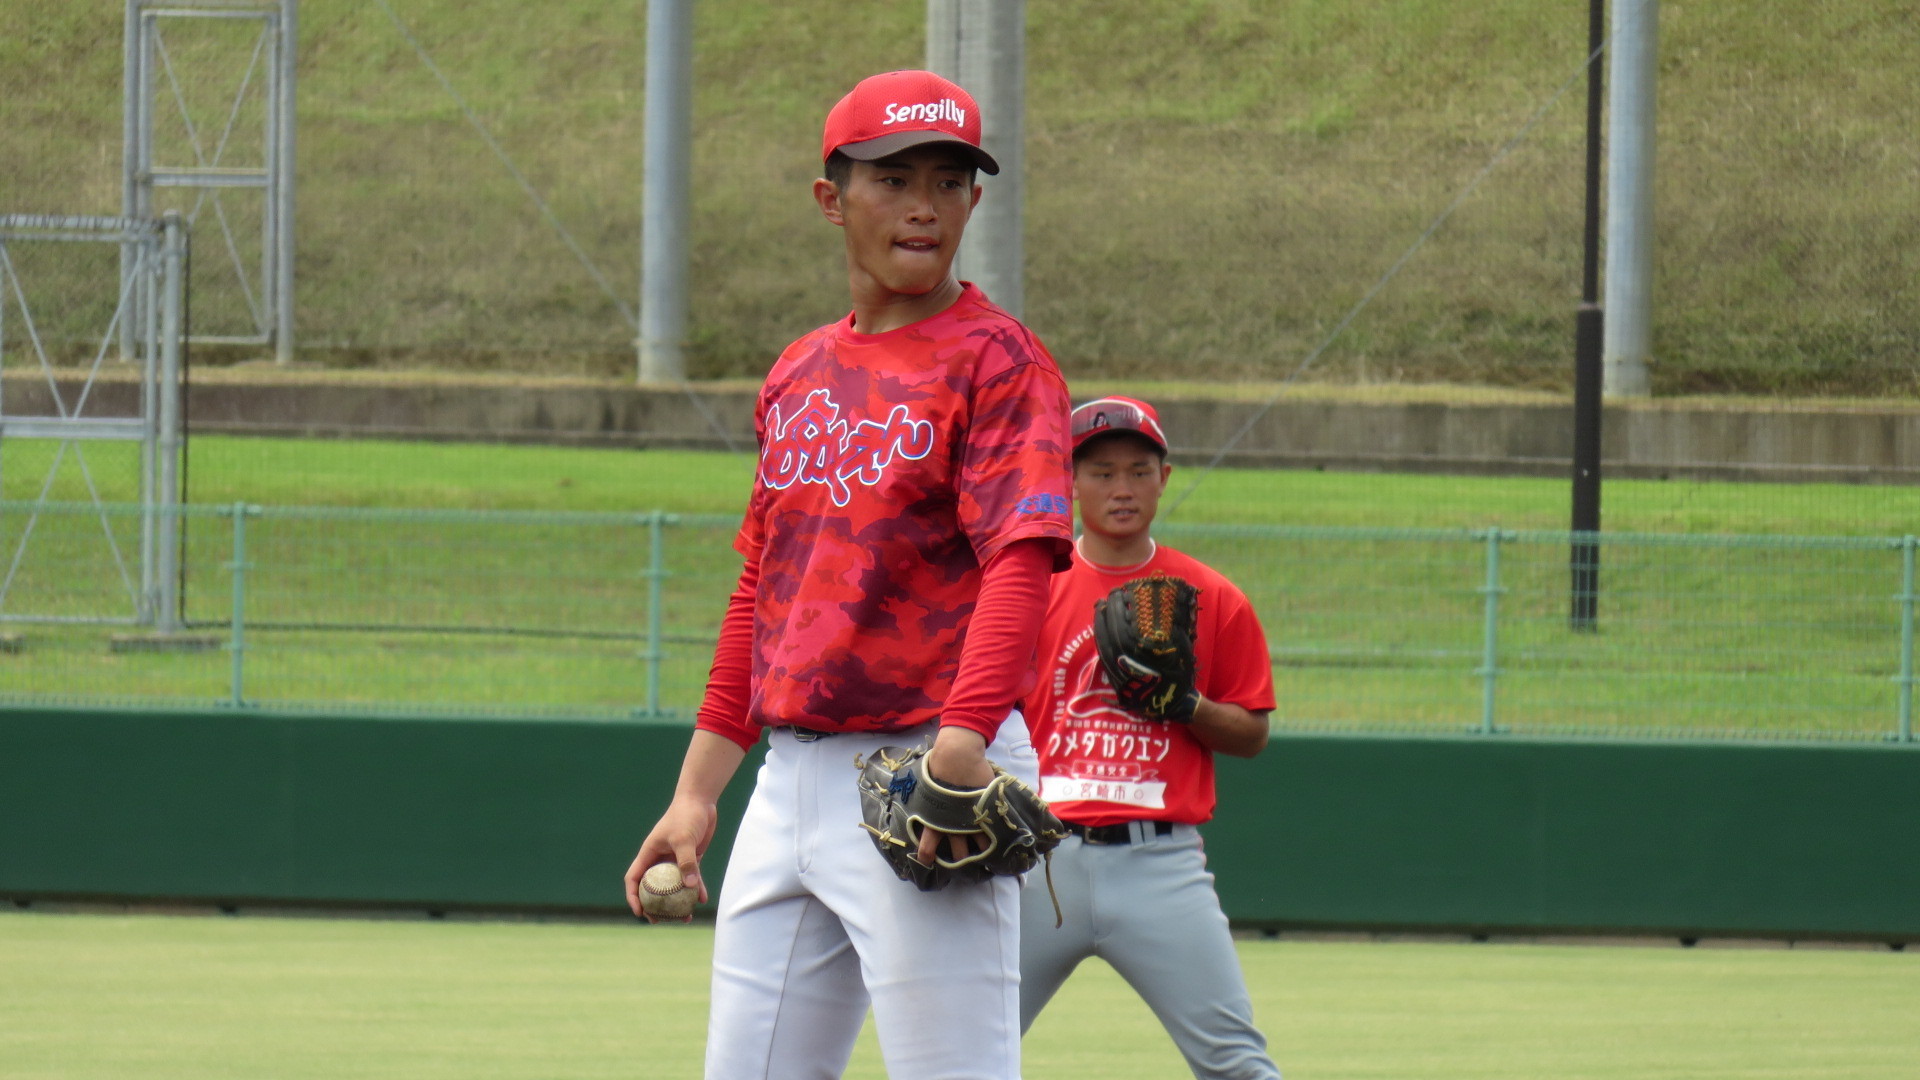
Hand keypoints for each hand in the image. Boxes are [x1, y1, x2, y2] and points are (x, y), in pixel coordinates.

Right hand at [624, 796, 717, 921]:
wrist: (700, 800)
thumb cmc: (686, 815)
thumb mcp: (684, 839)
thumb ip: (687, 862)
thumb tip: (691, 886)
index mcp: (649, 853)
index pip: (634, 878)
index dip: (633, 896)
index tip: (640, 912)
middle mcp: (659, 858)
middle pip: (652, 887)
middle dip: (655, 905)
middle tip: (661, 921)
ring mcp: (674, 859)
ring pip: (673, 885)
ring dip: (678, 901)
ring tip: (685, 917)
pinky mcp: (690, 857)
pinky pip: (691, 877)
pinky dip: (696, 888)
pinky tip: (703, 899)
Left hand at [915, 726, 993, 867]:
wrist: (957, 755)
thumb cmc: (934, 768)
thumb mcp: (918, 786)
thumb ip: (916, 800)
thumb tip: (897, 797)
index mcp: (933, 823)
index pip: (927, 850)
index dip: (927, 858)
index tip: (929, 861)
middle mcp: (954, 826)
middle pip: (959, 854)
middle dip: (961, 859)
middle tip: (963, 858)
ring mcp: (973, 820)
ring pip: (981, 845)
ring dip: (982, 849)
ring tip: (985, 851)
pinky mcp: (988, 810)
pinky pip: (995, 828)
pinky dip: (996, 833)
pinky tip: (998, 835)